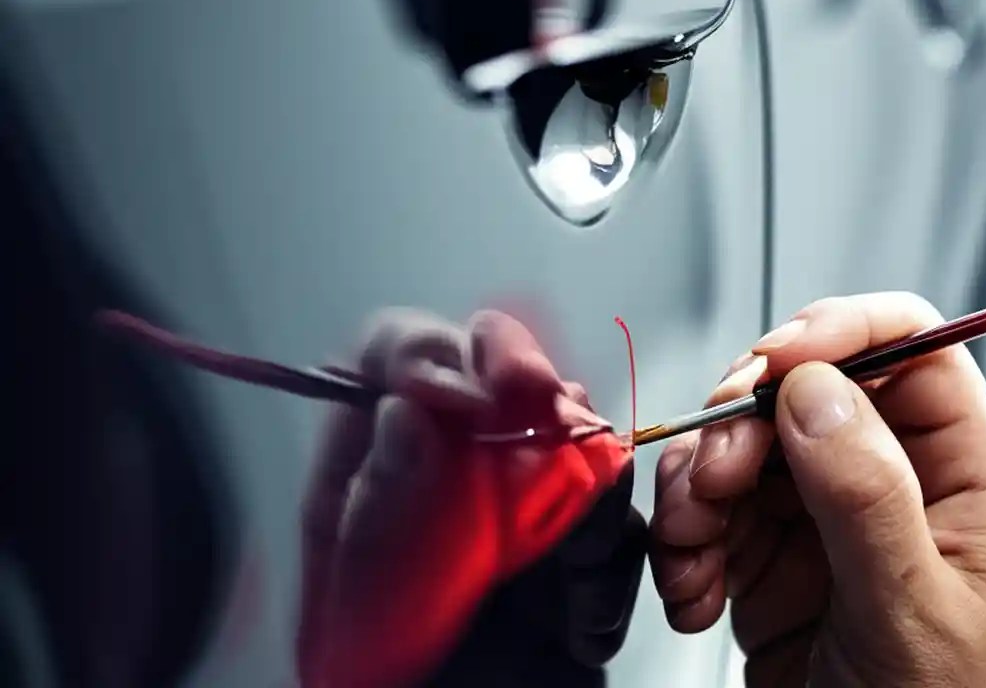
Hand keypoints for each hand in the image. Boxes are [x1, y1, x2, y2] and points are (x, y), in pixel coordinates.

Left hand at [297, 308, 643, 686]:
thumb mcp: (364, 636)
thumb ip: (375, 531)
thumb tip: (401, 417)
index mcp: (363, 492)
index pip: (379, 370)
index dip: (420, 355)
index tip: (457, 394)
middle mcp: (442, 486)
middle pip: (481, 370)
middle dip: (514, 372)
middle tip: (537, 402)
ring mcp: (516, 516)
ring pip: (565, 433)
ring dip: (578, 484)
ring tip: (560, 572)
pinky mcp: (579, 561)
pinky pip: (617, 523)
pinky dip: (609, 570)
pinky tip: (578, 629)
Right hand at [650, 293, 985, 686]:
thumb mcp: (913, 609)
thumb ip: (866, 493)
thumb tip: (818, 388)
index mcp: (965, 476)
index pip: (910, 348)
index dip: (840, 331)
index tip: (773, 361)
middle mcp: (892, 481)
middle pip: (804, 389)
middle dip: (742, 426)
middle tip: (714, 478)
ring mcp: (824, 519)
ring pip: (742, 446)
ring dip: (696, 492)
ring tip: (692, 553)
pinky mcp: (770, 559)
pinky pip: (709, 512)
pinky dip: (682, 546)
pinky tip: (692, 595)